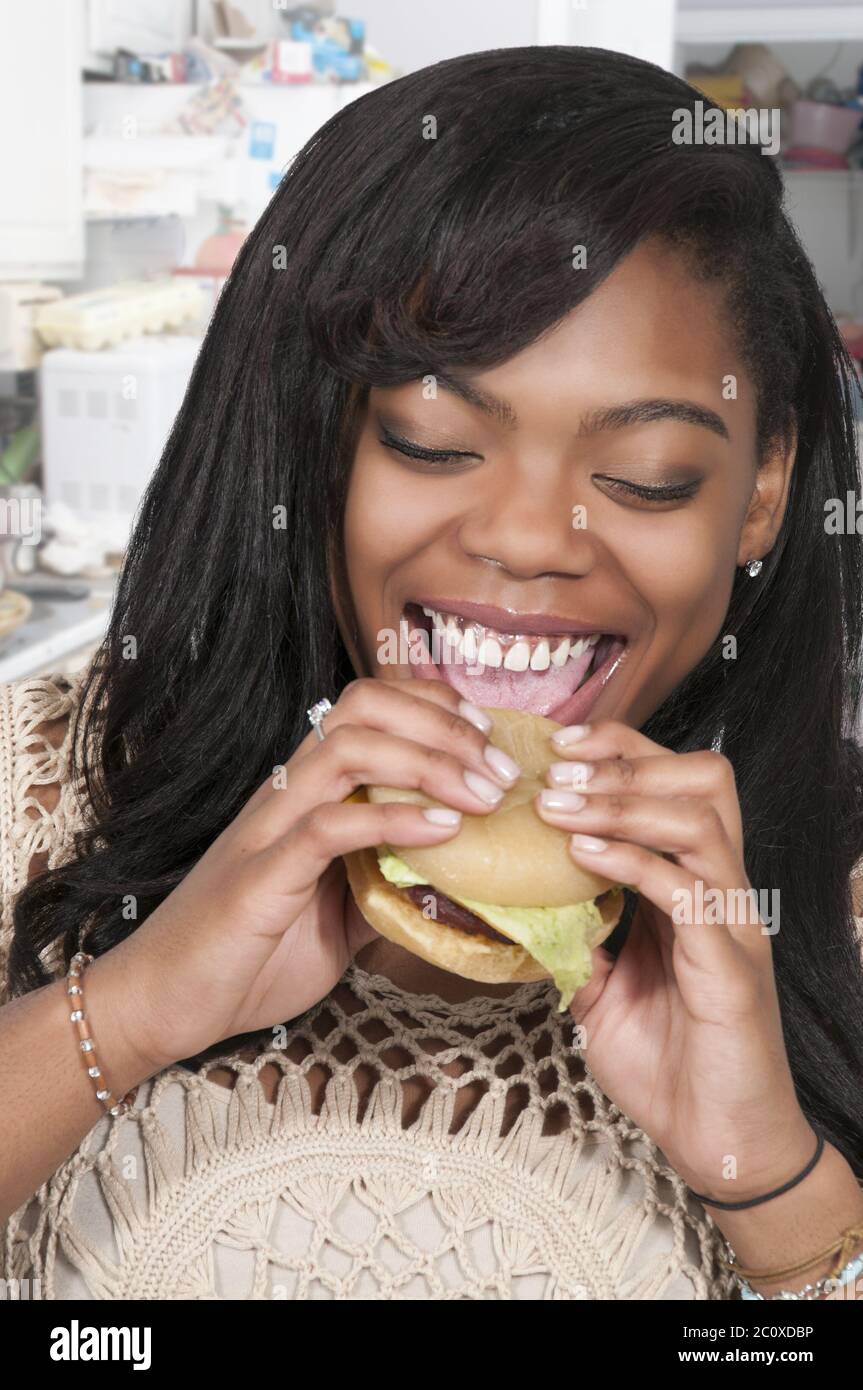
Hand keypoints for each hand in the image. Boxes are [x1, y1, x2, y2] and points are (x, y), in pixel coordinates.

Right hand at [105, 678, 520, 1074]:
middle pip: (363, 707)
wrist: (166, 1002)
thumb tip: (462, 878)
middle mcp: (287, 792)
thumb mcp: (342, 913)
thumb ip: (390, 882)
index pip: (369, 706)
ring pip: (348, 749)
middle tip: (500, 768)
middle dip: (442, 723)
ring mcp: (270, 827)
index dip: (433, 704)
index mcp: (306, 791)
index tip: (488, 737)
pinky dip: (395, 820)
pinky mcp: (261, 874)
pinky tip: (443, 832)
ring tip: (483, 795)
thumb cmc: (252, 955)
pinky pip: (330, 826)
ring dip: (429, 762)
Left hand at [535, 720, 816, 1200]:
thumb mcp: (600, 989)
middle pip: (705, 779)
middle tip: (557, 765)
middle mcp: (721, 891)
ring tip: (559, 803)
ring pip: (700, 821)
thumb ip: (575, 938)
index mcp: (693, 886)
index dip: (622, 750)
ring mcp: (732, 924)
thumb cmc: (666, 1062)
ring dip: (623, 801)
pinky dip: (633, 861)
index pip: (675, 783)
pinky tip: (582, 853)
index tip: (557, 746)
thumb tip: (519, 902)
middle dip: (628, 757)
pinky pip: (688, 890)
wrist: (716, 1141)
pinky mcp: (730, 967)